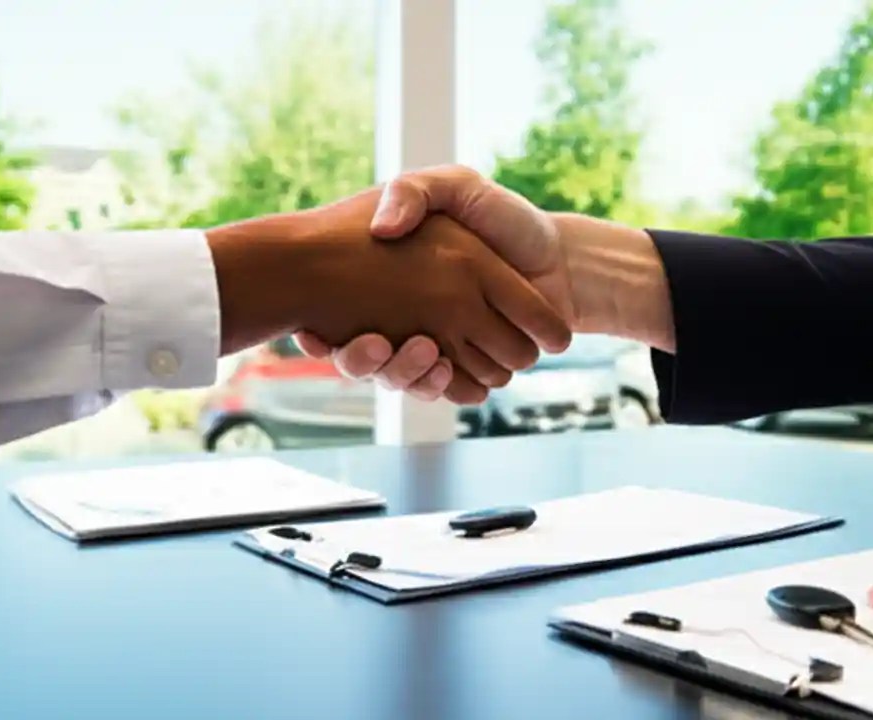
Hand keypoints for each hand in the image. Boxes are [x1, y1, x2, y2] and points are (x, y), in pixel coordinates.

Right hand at [297, 166, 568, 400]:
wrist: (559, 259)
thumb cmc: (504, 218)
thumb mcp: (455, 185)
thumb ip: (416, 190)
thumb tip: (383, 227)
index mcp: (395, 281)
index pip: (334, 318)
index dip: (318, 333)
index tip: (313, 333)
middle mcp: (408, 317)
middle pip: (364, 358)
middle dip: (363, 359)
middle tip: (375, 341)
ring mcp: (436, 347)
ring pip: (402, 377)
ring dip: (403, 372)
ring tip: (422, 349)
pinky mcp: (465, 370)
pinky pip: (441, 389)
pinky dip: (440, 384)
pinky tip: (444, 366)